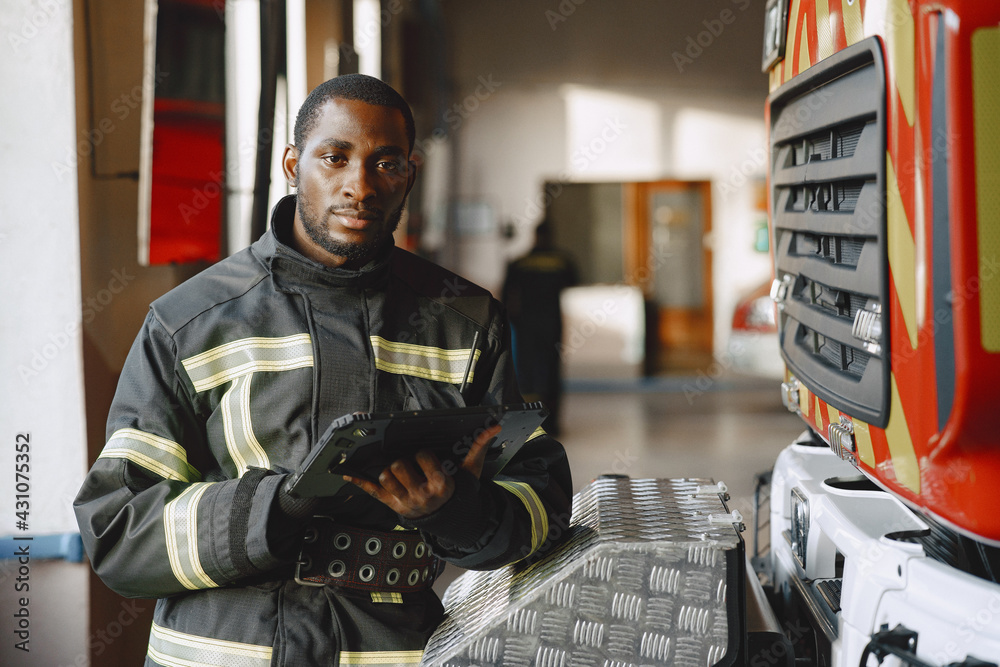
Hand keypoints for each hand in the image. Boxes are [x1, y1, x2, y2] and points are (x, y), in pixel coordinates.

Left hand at [343, 424, 500, 518]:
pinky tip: (345, 471)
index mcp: (440, 485)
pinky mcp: (393, 505)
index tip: (429, 459)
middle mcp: (421, 495)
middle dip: (404, 461)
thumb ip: (478, 446)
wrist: (452, 520)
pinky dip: (358, 480)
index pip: (423, 458)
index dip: (424, 455)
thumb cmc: (459, 491)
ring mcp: (405, 502)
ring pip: (385, 476)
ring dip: (390, 471)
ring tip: (400, 472)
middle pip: (399, 466)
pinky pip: (372, 491)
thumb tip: (493, 426)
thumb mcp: (470, 471)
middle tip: (412, 465)